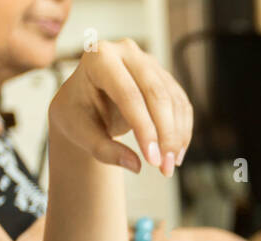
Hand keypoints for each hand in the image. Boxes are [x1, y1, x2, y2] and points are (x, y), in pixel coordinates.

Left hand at [48, 38, 192, 175]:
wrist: (85, 102)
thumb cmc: (78, 114)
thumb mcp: (80, 133)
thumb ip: (104, 150)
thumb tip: (135, 165)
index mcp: (98, 58)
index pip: (128, 94)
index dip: (144, 128)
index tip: (152, 161)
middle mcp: (126, 52)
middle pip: (156, 94)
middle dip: (165, 135)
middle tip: (165, 168)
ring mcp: (148, 62)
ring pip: (173, 100)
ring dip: (177, 137)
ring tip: (170, 166)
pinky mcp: (163, 76)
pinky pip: (181, 104)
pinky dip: (182, 131)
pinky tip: (176, 153)